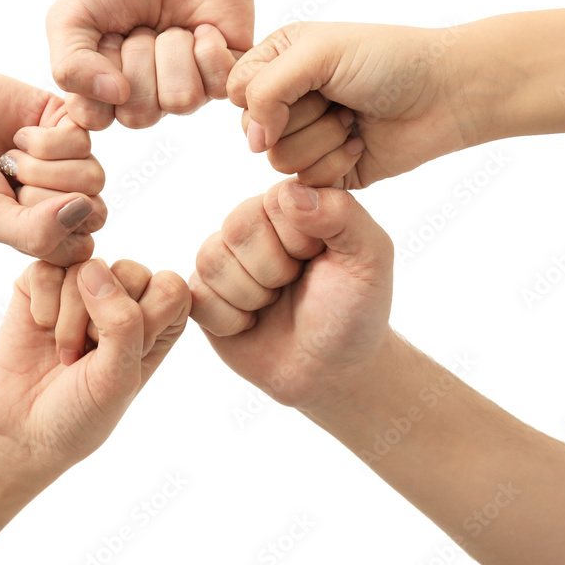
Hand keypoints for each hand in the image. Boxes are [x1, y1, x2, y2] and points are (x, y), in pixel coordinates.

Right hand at [0, 55, 105, 265]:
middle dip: (43, 198)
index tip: (10, 215)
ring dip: (42, 168)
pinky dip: (46, 141)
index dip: (49, 234)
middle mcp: (62, 194)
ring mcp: (69, 159)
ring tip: (9, 158)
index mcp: (45, 227)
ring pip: (92, 176)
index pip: (81, 248)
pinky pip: (83, 140)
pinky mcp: (68, 121)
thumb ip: (36, 232)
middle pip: (93, 210)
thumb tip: (84, 208)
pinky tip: (19, 135)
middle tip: (7, 181)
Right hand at [0, 259, 189, 473]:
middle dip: (103, 321)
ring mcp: (82, 285)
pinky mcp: (43, 281)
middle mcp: (124, 296)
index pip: (171, 287)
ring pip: (87, 268)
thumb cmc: (80, 411)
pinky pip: (48, 269)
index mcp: (158, 320)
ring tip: (65, 353)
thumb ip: (122, 323)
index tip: (121, 359)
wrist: (21, 430)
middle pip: (130, 271)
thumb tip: (95, 270)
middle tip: (88, 357)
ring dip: (70, 320)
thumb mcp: (117, 378)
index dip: (144, 321)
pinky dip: (43, 306)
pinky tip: (42, 330)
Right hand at [46, 0, 253, 129]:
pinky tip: (201, 26)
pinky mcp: (227, 70)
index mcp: (107, 88)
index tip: (104, 39)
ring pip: (180, 100)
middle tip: (141, 27)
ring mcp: (190, 85)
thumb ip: (68, 66)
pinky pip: (219, 85)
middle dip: (138, 61)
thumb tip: (114, 95)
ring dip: (172, 51)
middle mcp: (149, 95)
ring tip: (171, 25)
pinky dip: (208, 48)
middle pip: (140, 115)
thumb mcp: (71, 16)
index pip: (96, 118)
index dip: (96, 79)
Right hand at [189, 179, 393, 408]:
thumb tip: (291, 194)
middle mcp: (253, 223)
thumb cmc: (353, 310)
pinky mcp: (203, 292)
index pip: (273, 201)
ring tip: (273, 304)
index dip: (297, 241)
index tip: (318, 260)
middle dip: (272, 271)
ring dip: (251, 296)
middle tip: (293, 286)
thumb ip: (344, 215)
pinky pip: (195, 295)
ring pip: (211, 260)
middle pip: (237, 229)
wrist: (330, 370)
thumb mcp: (370, 259)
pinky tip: (251, 324)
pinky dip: (229, 321)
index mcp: (291, 205)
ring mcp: (224, 258)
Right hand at [228, 21, 481, 187]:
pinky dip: (337, 163)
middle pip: (255, 131)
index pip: (236, 90)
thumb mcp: (316, 52)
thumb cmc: (387, 60)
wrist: (446, 93)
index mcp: (278, 60)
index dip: (263, 96)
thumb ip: (265, 89)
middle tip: (340, 98)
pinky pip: (308, 184)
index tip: (304, 81)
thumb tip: (252, 140)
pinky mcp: (327, 171)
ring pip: (280, 160)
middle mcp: (288, 99)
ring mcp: (307, 136)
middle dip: (302, 117)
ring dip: (324, 140)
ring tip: (353, 119)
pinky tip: (362, 142)